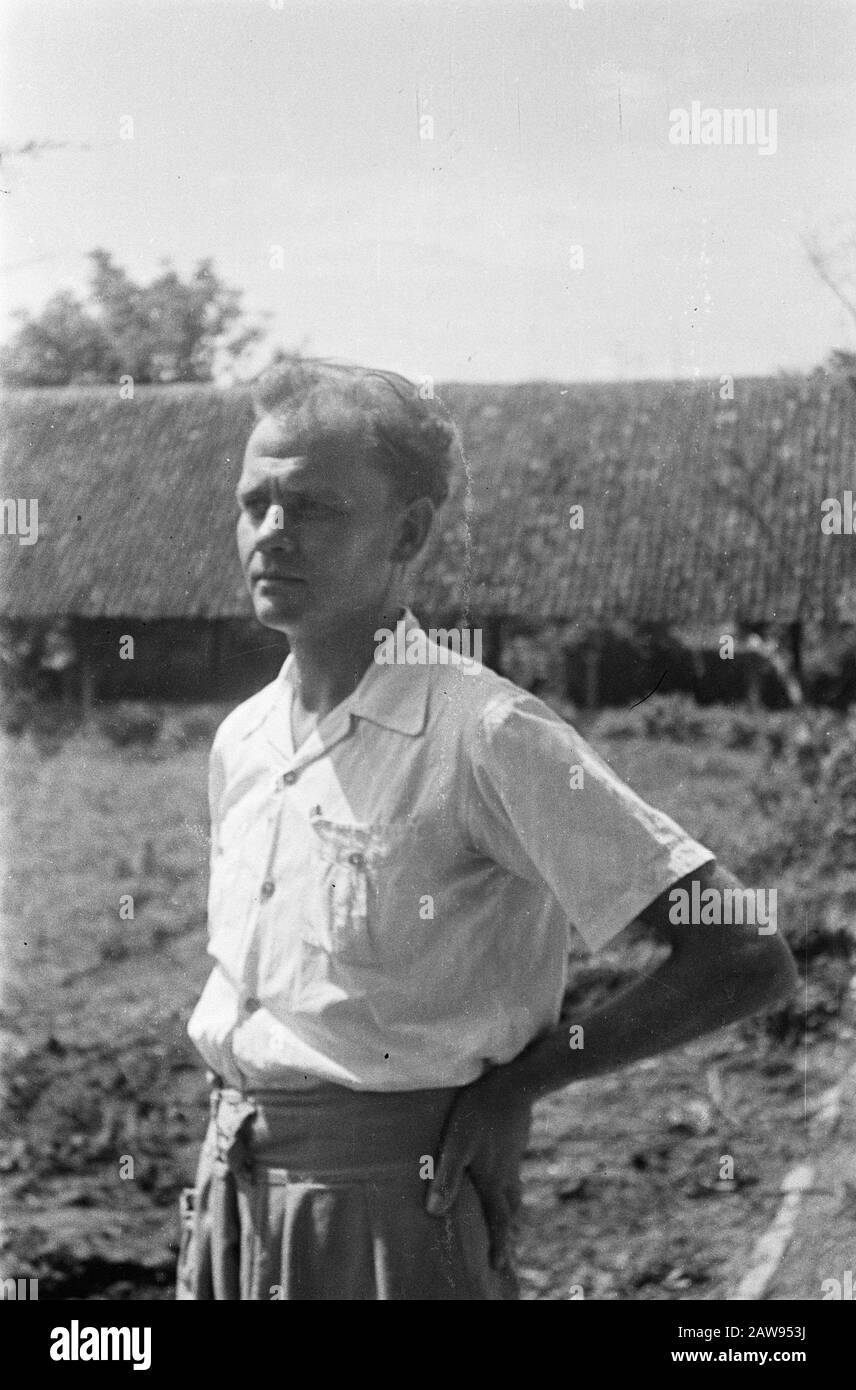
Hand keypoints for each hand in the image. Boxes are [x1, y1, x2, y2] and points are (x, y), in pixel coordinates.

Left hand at [425, 1070, 532, 1271]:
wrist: (512, 1084)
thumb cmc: (479, 1114)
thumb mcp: (457, 1144)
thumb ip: (446, 1178)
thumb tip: (435, 1212)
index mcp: (494, 1181)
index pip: (498, 1222)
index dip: (499, 1245)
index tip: (498, 1267)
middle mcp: (507, 1175)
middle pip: (509, 1210)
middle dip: (506, 1229)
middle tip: (502, 1244)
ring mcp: (513, 1158)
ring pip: (512, 1191)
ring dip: (507, 1207)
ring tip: (500, 1214)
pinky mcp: (513, 1143)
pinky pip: (512, 1172)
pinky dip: (506, 1183)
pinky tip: (498, 1173)